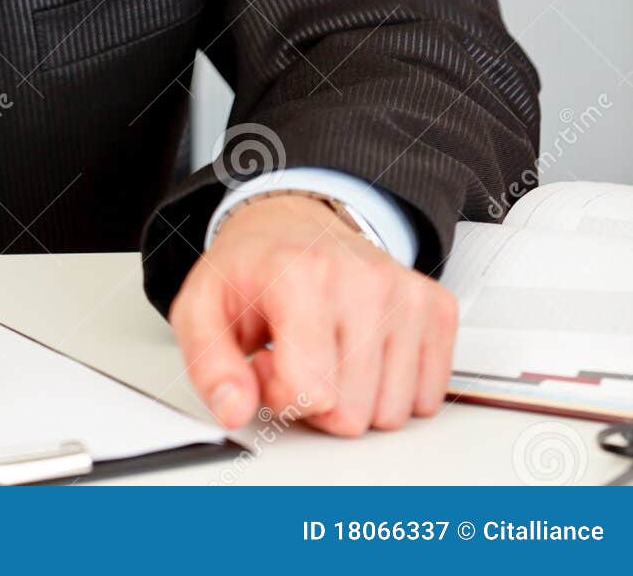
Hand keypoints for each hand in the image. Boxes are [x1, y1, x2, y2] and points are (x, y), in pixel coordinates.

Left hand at [169, 192, 458, 437]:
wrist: (294, 224)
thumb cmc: (253, 270)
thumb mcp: (202, 309)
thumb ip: (209, 366)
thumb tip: (234, 408)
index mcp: (300, 275)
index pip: (311, 391)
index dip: (281, 394)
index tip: (268, 360)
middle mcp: (362, 279)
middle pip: (353, 413)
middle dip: (319, 402)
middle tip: (298, 358)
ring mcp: (405, 291)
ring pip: (392, 412)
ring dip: (356, 399)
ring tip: (329, 354)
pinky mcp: (435, 306)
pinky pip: (428, 397)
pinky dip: (395, 389)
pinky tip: (365, 355)